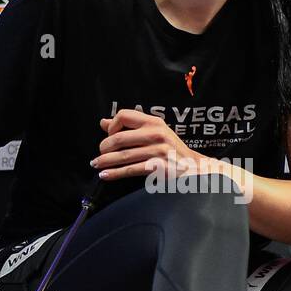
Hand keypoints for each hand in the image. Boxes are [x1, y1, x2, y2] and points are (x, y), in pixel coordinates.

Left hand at [91, 109, 209, 181]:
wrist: (195, 168)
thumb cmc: (172, 150)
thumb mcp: (154, 132)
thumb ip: (130, 127)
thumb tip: (103, 122)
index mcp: (153, 122)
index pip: (124, 115)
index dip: (112, 126)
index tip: (109, 136)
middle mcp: (156, 133)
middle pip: (119, 138)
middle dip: (104, 148)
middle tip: (99, 155)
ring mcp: (158, 150)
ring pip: (123, 155)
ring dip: (105, 162)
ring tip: (96, 164)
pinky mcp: (158, 167)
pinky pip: (131, 170)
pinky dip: (115, 173)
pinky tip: (105, 175)